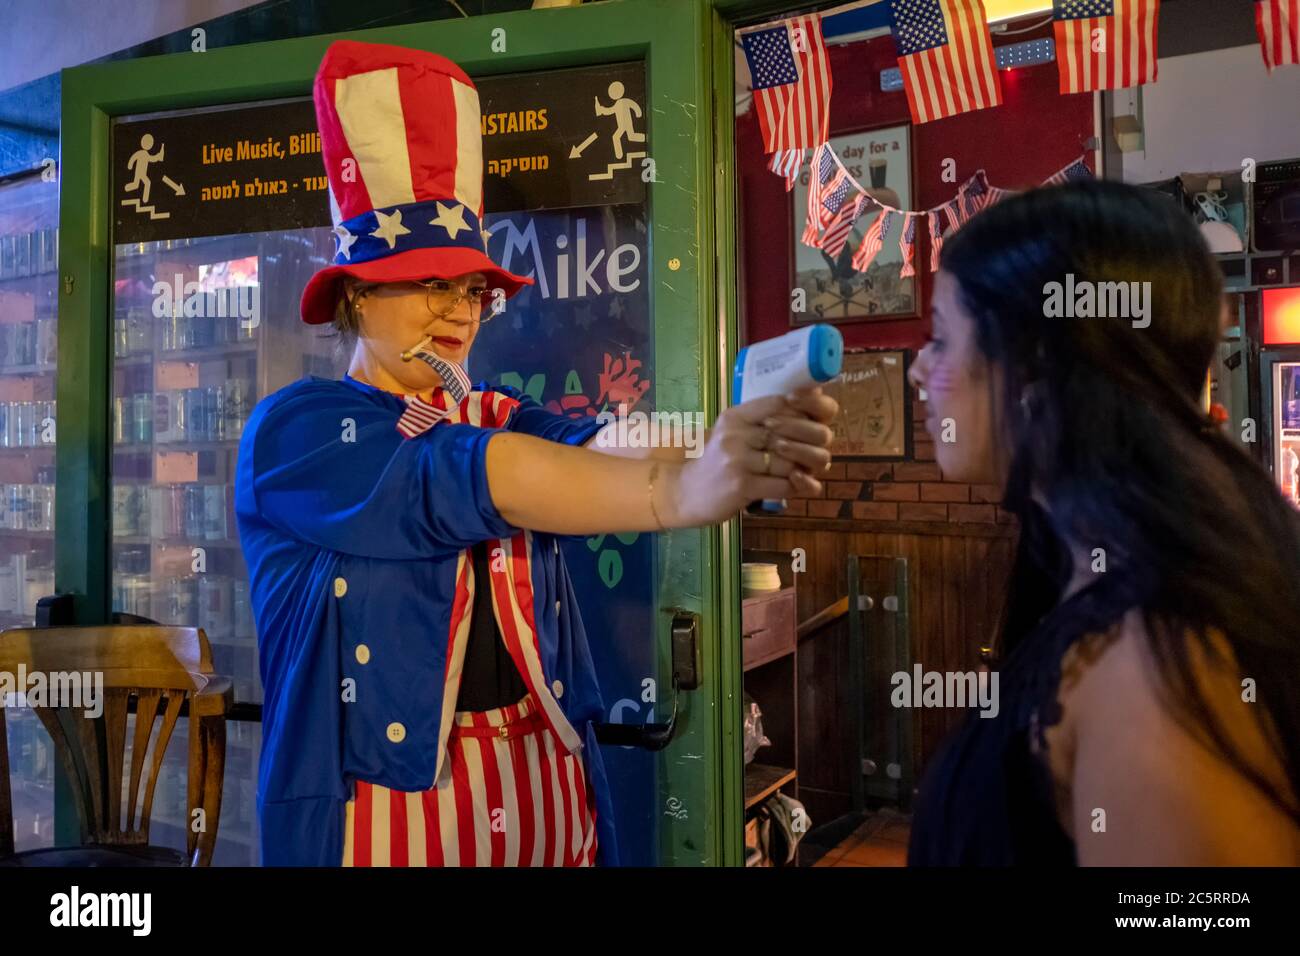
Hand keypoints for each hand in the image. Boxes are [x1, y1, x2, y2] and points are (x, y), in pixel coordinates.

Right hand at [663, 392, 834, 526]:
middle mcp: (734, 434)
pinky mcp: (742, 486)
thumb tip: (806, 408)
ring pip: (789, 462)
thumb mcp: (732, 433)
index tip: (812, 424)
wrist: (686, 492)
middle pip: (788, 434)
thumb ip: (760, 421)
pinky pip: (783, 485)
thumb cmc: (716, 462)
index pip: (778, 404)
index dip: (802, 413)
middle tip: (815, 453)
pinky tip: (797, 486)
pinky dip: (796, 487)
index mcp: (734, 417)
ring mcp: (737, 461)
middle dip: (807, 446)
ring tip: (807, 472)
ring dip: (803, 470)